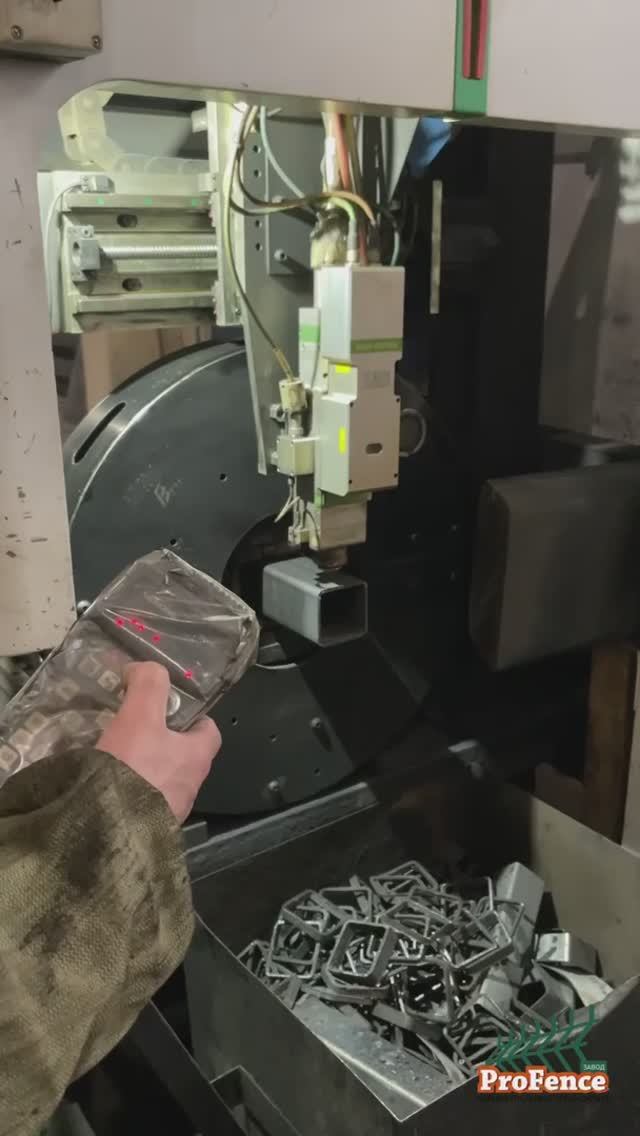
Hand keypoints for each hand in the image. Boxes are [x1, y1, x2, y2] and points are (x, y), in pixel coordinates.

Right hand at [98, 662, 220, 821]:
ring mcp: (167, 811)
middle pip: (182, 754)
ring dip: (141, 765)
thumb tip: (145, 668)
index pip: (209, 729)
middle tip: (132, 727)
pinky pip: (139, 801)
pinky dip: (124, 788)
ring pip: (159, 778)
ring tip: (112, 753)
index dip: (192, 714)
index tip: (167, 706)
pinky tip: (102, 781)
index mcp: (198, 758)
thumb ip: (148, 684)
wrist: (108, 833)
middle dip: (161, 740)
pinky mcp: (144, 828)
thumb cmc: (134, 770)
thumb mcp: (141, 715)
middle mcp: (189, 787)